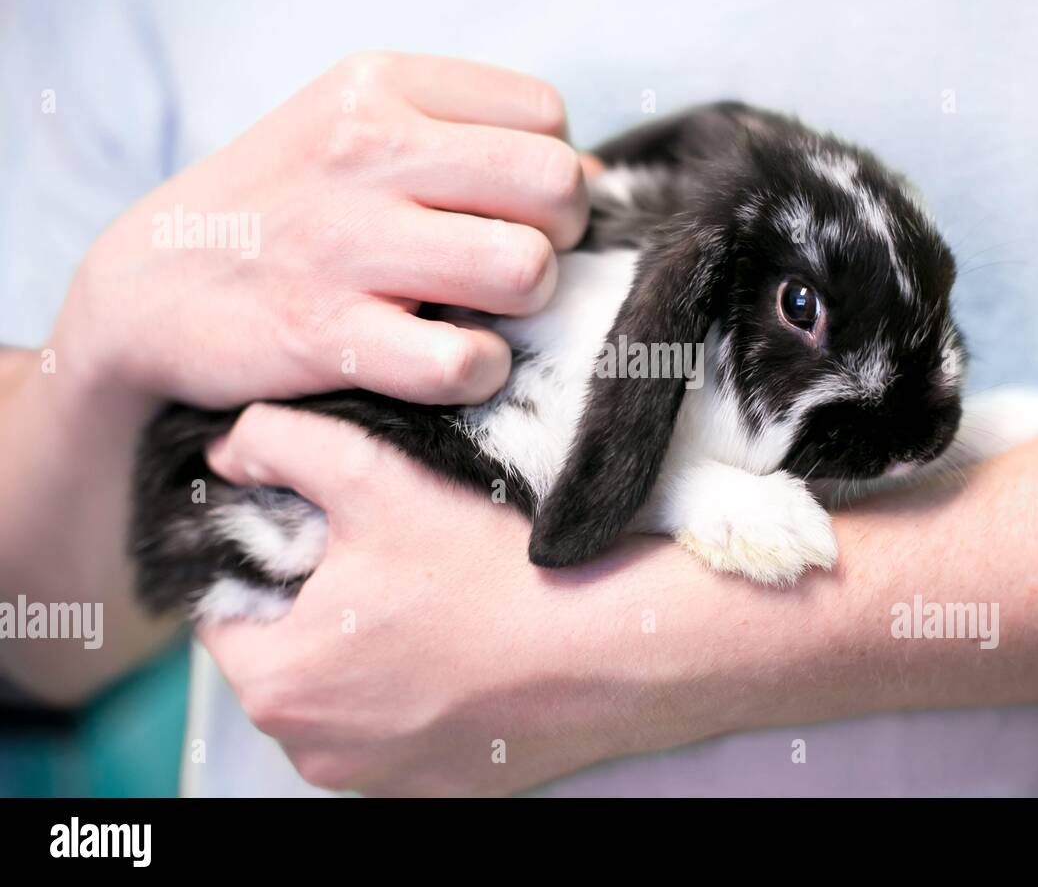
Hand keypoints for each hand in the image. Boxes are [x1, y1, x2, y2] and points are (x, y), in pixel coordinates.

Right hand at [53, 52, 590, 408]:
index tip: (508, 209)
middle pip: (554, 184)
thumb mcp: (349, 129)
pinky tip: (450, 362)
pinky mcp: (327, 335)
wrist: (145, 291)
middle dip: (558, 235)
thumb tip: (590, 174)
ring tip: (479, 310)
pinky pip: (464, 360)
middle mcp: (364, 150)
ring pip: (525, 268)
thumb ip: (462, 134)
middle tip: (512, 263)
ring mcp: (344, 243)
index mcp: (377, 86)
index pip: (545, 114)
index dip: (550, 171)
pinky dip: (477, 371)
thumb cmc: (279, 211)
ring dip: (524, 305)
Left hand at [199, 403, 846, 795]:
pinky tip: (466, 644)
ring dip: (369, 651)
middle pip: (287, 656)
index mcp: (278, 684)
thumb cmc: (493, 570)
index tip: (327, 530)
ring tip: (435, 598)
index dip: (270, 557)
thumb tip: (232, 448)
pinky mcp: (439, 787)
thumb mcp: (375, 478)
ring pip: (344, 696)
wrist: (615, 647)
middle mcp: (316, 752)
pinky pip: (401, 729)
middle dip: (320, 605)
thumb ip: (282, 445)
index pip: (227, 611)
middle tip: (388, 554)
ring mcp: (380, 779)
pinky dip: (419, 690)